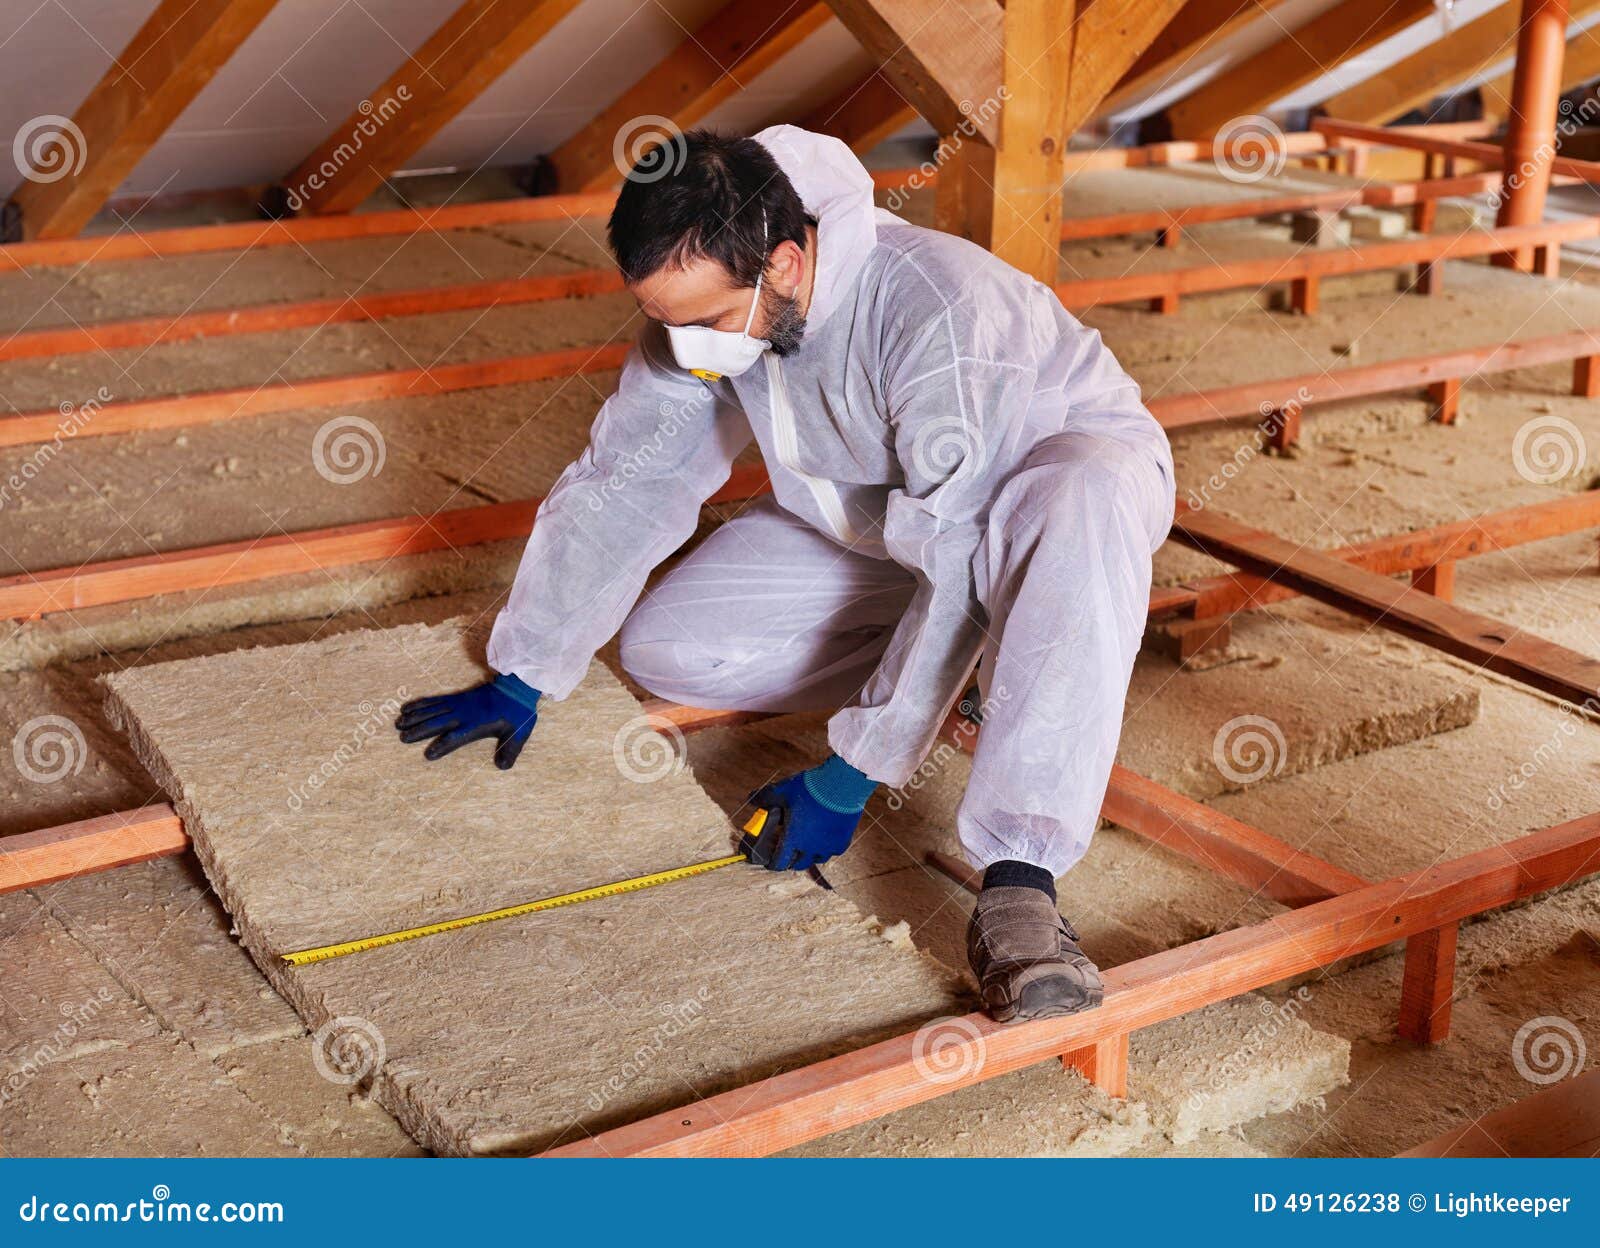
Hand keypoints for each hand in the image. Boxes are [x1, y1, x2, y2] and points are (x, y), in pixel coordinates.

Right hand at [395, 674, 540, 769]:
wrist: (516, 687)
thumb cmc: (517, 713)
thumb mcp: (519, 732)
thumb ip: (510, 750)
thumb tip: (502, 767)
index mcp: (476, 724)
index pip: (456, 737)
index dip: (442, 745)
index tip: (428, 754)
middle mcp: (463, 714)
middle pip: (437, 722)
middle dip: (420, 730)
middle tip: (402, 738)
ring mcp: (458, 704)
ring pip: (432, 710)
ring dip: (415, 717)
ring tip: (398, 724)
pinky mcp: (456, 698)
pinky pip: (434, 701)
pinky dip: (420, 704)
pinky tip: (406, 708)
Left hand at [740, 753, 877, 871]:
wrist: (841, 784)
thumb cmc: (810, 787)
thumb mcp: (782, 790)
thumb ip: (764, 797)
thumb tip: (750, 799)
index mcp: (793, 838)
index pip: (779, 862)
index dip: (773, 864)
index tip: (770, 862)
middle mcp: (810, 848)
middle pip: (798, 864)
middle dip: (790, 861)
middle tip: (787, 853)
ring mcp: (828, 846)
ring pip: (816, 859)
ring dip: (809, 856)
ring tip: (806, 847)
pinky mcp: (842, 841)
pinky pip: (833, 852)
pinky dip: (827, 849)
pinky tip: (824, 840)